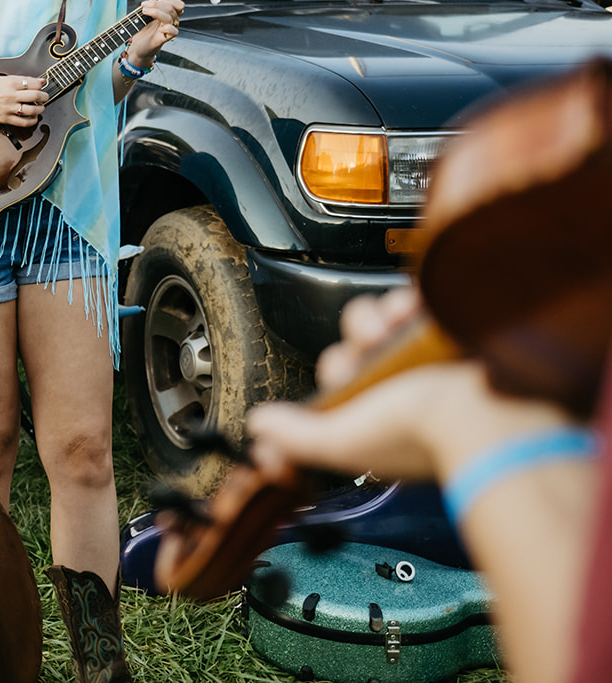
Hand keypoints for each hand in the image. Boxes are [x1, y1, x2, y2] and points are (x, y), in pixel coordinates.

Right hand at [0, 74, 46, 127]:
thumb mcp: (4, 79)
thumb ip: (22, 80)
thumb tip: (39, 81)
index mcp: (10, 83)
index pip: (33, 84)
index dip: (41, 85)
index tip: (41, 87)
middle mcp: (10, 95)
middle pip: (35, 96)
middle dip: (44, 97)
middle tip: (45, 97)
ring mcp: (8, 108)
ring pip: (32, 110)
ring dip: (40, 109)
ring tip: (40, 107)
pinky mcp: (6, 119)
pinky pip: (24, 122)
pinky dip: (32, 121)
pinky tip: (33, 117)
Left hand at [128, 0, 182, 67]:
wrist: (138, 45)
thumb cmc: (144, 29)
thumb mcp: (146, 11)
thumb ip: (153, 0)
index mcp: (169, 13)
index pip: (177, 3)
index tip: (151, 0)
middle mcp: (171, 20)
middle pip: (171, 8)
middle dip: (156, 4)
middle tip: (143, 5)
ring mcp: (169, 29)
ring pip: (170, 17)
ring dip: (156, 12)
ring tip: (144, 12)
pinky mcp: (166, 38)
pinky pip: (174, 31)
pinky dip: (167, 28)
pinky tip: (159, 28)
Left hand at [246, 287, 576, 485]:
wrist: (486, 414)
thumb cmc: (420, 434)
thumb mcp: (342, 441)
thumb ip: (297, 436)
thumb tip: (258, 426)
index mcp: (378, 414)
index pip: (340, 374)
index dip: (337, 365)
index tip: (346, 371)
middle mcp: (404, 386)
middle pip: (357, 339)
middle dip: (358, 337)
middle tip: (374, 346)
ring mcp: (428, 358)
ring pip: (381, 316)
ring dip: (380, 316)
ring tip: (396, 328)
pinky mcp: (450, 332)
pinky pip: (415, 302)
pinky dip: (411, 302)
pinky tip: (417, 312)